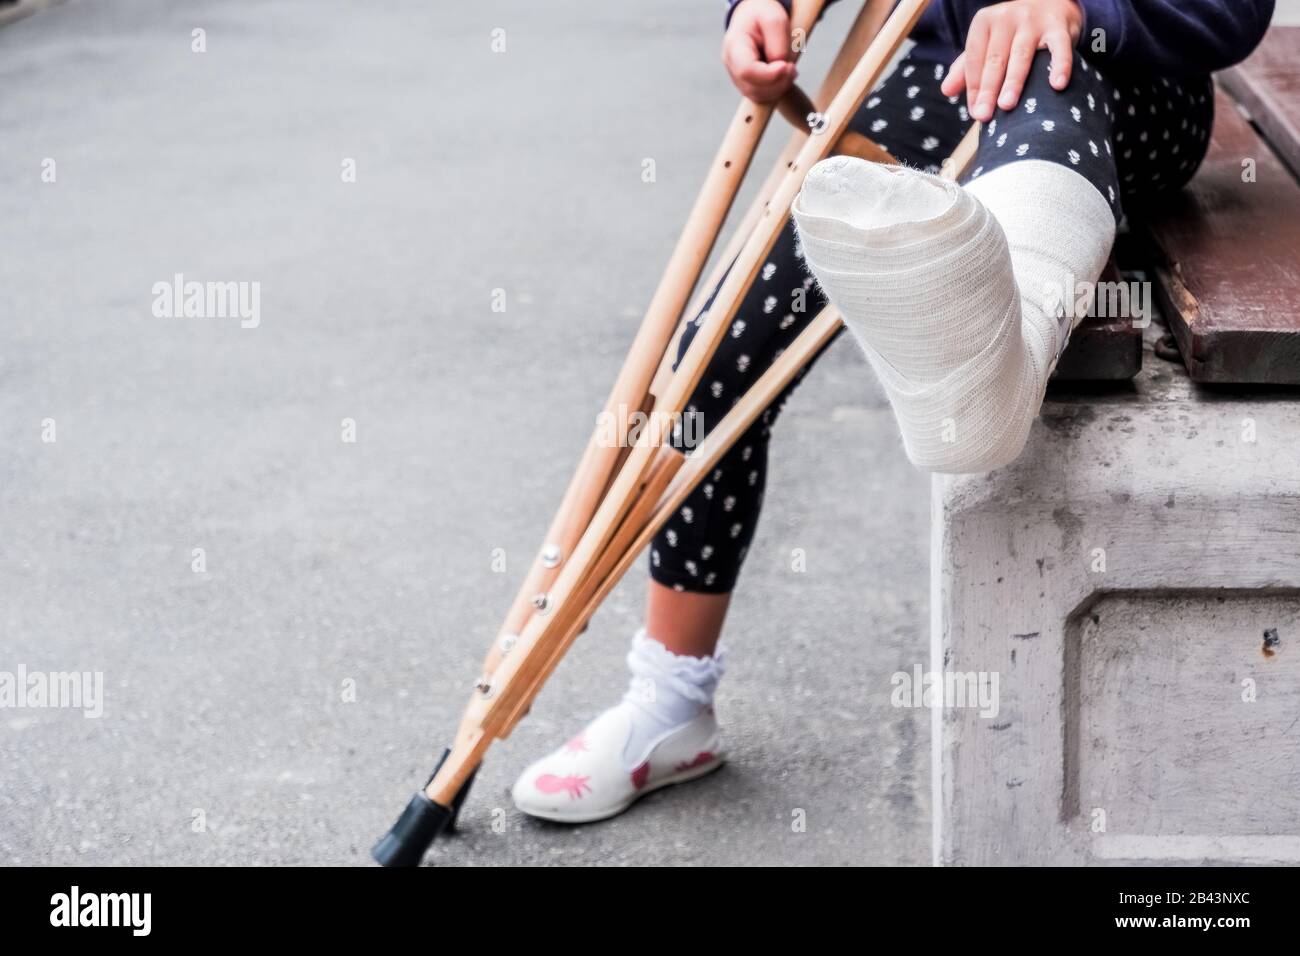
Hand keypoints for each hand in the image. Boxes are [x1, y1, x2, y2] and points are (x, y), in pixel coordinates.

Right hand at [722, 0, 796, 102]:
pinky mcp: (746, 83)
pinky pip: (761, 95)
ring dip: (778, 88)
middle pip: (752, 87)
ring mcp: (737, 77)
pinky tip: (784, 76)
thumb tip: (780, 67)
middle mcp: (731, 65)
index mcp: (734, 46)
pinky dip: (775, 89)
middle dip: (777, 83)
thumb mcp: (774, 19)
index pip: (746, 71)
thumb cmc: (762, 15)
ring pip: (757, 95)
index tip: (787, 66)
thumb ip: (778, 43)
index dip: (769, 75)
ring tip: (790, 71)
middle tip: (793, 69)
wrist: (753, 16)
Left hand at [939, 0, 1083, 121]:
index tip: (975, 112)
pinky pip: (1060, 48)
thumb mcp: (987, 44)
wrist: (1052, 4)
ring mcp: (1033, 21)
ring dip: (1014, 81)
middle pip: (995, 59)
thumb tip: (946, 91)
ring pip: (1021, 55)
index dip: (973, 87)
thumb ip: (966, 68)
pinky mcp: (1059, 26)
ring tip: (1007, 105)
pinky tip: (1057, 86)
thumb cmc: (1012, 33)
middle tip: (983, 115)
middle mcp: (1007, 18)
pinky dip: (1060, 66)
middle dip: (988, 89)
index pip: (974, 59)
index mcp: (984, 22)